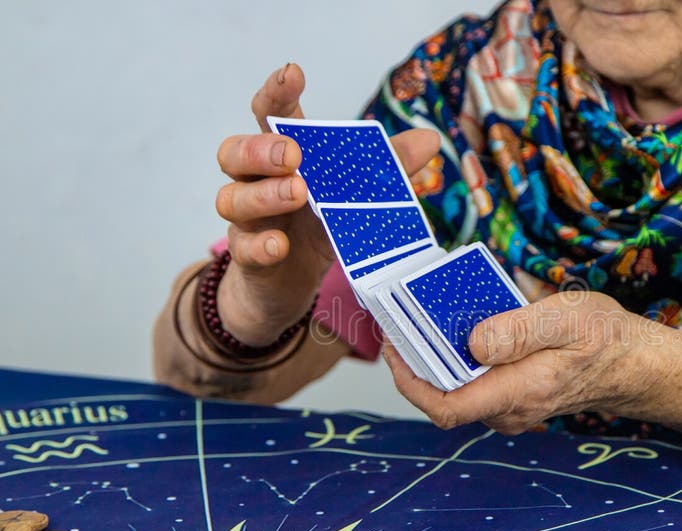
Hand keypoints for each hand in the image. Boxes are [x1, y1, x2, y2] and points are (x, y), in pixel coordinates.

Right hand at [215, 63, 439, 345]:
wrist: (290, 285)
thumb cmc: (320, 227)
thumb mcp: (356, 197)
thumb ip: (388, 168)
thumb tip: (430, 139)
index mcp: (282, 157)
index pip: (269, 115)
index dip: (276, 92)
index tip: (294, 74)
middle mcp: (255, 182)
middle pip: (234, 152)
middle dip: (260, 148)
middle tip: (293, 153)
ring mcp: (247, 220)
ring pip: (231, 198)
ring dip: (263, 194)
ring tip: (297, 192)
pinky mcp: (249, 258)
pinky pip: (243, 248)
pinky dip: (261, 244)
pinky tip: (280, 245)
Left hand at [383, 291, 658, 433]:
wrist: (633, 364)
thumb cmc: (604, 340)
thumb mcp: (565, 320)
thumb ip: (519, 331)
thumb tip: (473, 343)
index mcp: (517, 392)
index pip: (445, 406)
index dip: (409, 381)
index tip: (394, 344)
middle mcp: (508, 410)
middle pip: (443, 396)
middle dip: (417, 360)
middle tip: (404, 318)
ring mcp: (510, 408)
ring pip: (457, 389)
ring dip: (437, 358)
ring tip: (428, 317)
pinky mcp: (513, 397)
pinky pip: (474, 383)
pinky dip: (459, 358)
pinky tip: (462, 327)